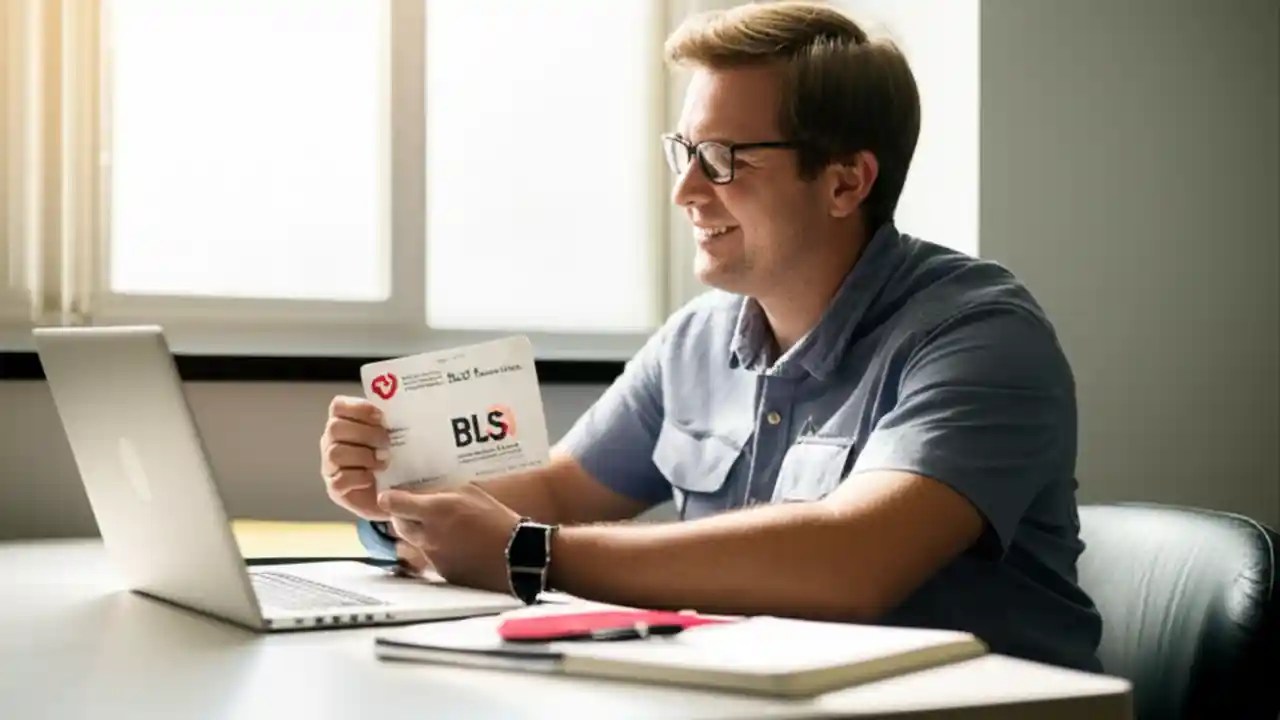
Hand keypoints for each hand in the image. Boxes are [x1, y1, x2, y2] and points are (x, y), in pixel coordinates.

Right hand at [319, 396, 390, 520]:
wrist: (397, 493)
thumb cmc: (396, 458)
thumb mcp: (396, 435)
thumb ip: (391, 422)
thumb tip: (403, 410)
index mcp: (345, 422)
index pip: (338, 406)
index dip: (359, 408)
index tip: (381, 417)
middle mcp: (332, 441)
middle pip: (335, 428)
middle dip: (366, 434)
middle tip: (387, 442)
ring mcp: (330, 465)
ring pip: (335, 453)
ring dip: (364, 457)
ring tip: (383, 462)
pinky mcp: (335, 488)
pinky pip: (340, 479)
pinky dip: (360, 478)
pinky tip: (373, 479)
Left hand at [379, 484, 521, 592]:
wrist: (516, 554)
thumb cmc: (496, 519)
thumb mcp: (471, 493)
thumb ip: (443, 494)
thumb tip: (426, 495)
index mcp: (434, 512)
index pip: (395, 505)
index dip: (388, 500)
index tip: (386, 498)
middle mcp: (427, 536)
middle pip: (399, 526)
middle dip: (401, 518)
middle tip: (412, 513)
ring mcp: (433, 557)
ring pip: (413, 544)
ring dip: (419, 536)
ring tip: (438, 531)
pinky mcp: (442, 573)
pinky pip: (429, 560)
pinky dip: (435, 552)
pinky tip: (454, 548)